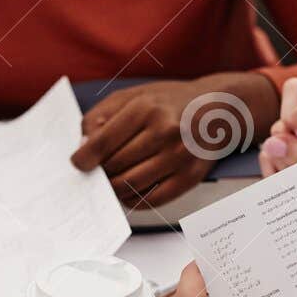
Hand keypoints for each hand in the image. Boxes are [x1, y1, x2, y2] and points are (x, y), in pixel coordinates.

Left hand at [70, 74, 276, 207]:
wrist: (218, 108)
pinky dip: (134, 201)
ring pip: (131, 185)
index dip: (84, 158)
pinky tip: (128, 192)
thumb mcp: (133, 96)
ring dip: (114, 188)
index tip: (77, 164)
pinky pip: (152, 200)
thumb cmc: (168, 102)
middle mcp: (165, 131)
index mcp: (146, 108)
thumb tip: (83, 147)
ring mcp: (180, 156)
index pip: (104, 142)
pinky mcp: (191, 176)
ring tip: (110, 182)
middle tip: (97, 173)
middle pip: (115, 166)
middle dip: (100, 172)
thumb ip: (102, 116)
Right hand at [258, 78, 296, 175]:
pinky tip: (296, 184)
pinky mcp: (290, 156)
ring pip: (271, 147)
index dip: (293, 113)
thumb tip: (271, 145)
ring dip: (286, 167)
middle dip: (291, 150)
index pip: (296, 90)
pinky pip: (270, 163)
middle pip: (280, 123)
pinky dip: (278, 177)